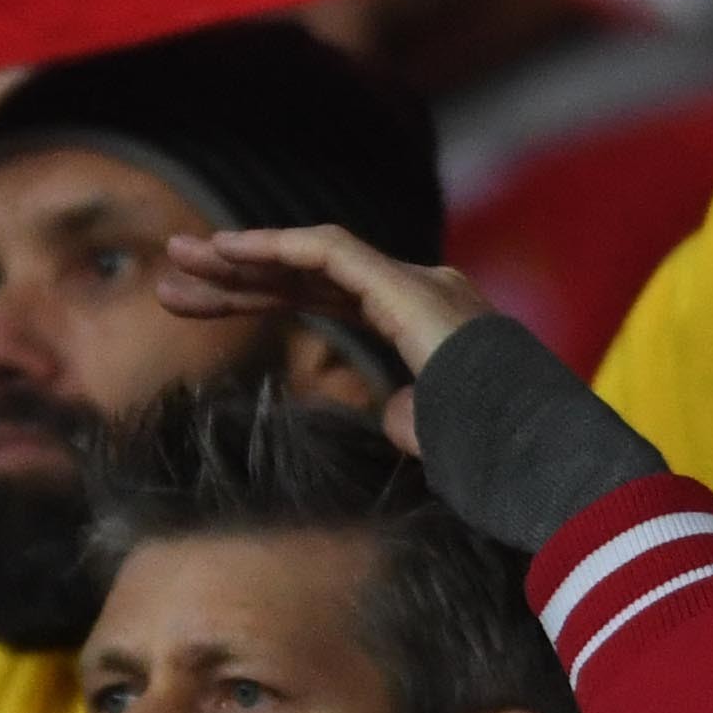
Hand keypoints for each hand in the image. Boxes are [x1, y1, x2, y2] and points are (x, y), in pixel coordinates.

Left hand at [154, 224, 495, 450]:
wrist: (542, 463)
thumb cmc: (502, 464)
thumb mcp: (441, 441)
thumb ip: (413, 419)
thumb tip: (393, 411)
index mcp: (424, 325)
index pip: (327, 301)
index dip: (260, 298)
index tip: (200, 306)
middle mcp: (421, 293)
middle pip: (310, 277)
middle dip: (238, 275)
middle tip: (171, 279)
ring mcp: (419, 286)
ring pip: (313, 257)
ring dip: (243, 257)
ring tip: (178, 258)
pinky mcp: (409, 290)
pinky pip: (333, 254)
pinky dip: (278, 249)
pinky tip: (229, 252)